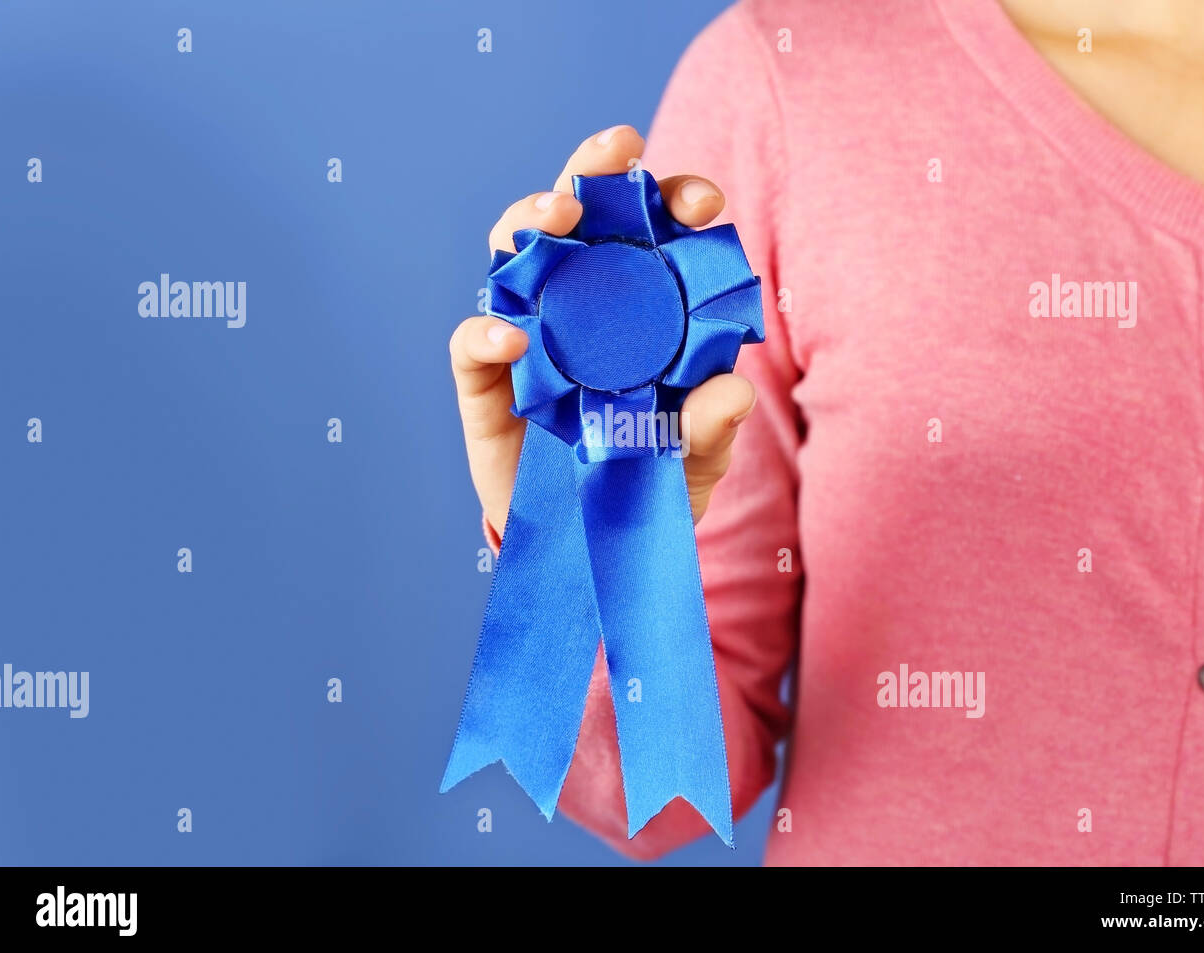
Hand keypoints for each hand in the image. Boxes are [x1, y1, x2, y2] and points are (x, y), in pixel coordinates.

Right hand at [450, 125, 756, 537]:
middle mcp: (580, 307)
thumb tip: (733, 391)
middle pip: (579, 220)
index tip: (703, 203)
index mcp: (640, 307)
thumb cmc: (651, 486)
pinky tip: (510, 338)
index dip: (673, 203)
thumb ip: (712, 429)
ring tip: (557, 216)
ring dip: (529, 220)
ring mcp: (529, 339)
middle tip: (618, 150)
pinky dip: (484, 333)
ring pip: (515, 256)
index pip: (652, 235)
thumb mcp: (695, 461)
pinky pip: (470, 347)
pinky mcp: (485, 386)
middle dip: (594, 173)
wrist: (595, 550)